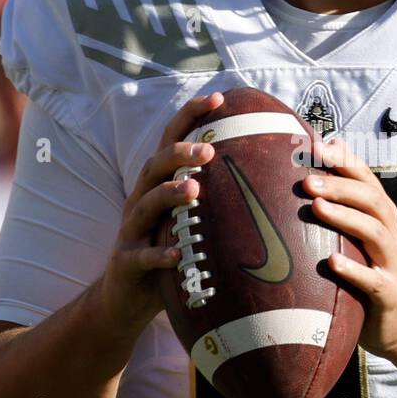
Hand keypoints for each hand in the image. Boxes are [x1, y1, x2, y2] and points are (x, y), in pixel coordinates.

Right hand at [96, 92, 222, 336]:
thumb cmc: (169, 255)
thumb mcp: (191, 223)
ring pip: (146, 204)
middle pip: (155, 166)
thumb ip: (217, 201)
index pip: (171, 141)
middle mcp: (141, 201)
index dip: (191, 116)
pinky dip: (158, 254)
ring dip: (170, 194)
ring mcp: (131, 231)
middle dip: (180, 153)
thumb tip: (272, 180)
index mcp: (158, 186)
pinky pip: (141, 256)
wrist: (124, 299)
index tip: (219, 97)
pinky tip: (176, 254)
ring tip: (194, 189)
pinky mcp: (126, 263)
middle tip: (208, 149)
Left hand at [303, 135, 396, 360]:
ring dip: (346, 218)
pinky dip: (353, 270)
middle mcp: (391, 233)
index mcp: (382, 215)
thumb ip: (345, 198)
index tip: (316, 146)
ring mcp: (393, 262)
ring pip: (374, 233)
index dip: (345, 161)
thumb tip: (327, 146)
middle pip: (371, 200)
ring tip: (317, 208)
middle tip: (306, 182)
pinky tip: (331, 263)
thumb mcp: (359, 233)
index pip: (366, 179)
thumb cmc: (369, 268)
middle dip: (339, 187)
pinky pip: (373, 279)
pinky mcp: (389, 292)